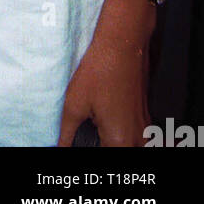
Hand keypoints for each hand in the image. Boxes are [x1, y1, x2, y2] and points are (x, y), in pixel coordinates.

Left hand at [57, 21, 150, 146]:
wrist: (122, 43)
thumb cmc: (101, 68)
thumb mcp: (74, 104)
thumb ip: (66, 133)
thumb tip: (58, 145)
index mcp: (120, 140)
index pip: (102, 159)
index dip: (88, 152)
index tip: (75, 147)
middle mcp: (138, 138)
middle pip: (119, 153)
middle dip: (101, 148)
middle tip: (88, 137)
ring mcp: (145, 128)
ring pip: (131, 147)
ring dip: (113, 144)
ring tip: (97, 136)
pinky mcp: (145, 117)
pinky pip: (138, 139)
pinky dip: (123, 138)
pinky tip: (108, 124)